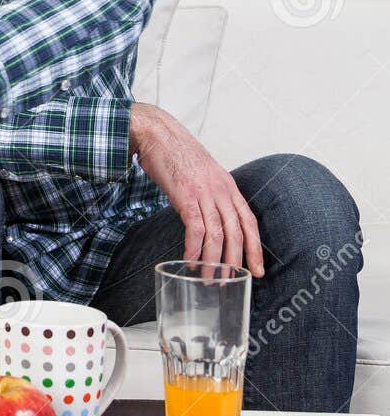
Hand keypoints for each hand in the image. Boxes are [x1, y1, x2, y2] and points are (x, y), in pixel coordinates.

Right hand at [130, 104, 263, 276]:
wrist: (157, 133)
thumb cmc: (176, 154)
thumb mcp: (204, 174)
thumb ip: (211, 194)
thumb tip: (211, 219)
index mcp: (228, 186)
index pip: (249, 222)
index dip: (255, 248)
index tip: (258, 270)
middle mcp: (221, 190)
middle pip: (236, 233)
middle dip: (236, 262)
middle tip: (231, 281)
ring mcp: (204, 193)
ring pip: (217, 236)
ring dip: (214, 262)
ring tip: (208, 279)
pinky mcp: (185, 196)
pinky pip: (195, 230)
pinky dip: (194, 249)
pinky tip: (190, 260)